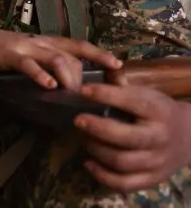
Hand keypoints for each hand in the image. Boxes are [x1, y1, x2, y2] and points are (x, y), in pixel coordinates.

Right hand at [0, 27, 120, 90]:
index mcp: (44, 42)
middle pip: (72, 56)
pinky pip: (29, 64)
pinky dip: (41, 75)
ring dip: (68, 78)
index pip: (78, 45)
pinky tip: (48, 86)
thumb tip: (61, 85)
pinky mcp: (9, 54)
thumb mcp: (24, 56)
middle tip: (86, 97)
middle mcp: (39, 41)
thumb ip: (41, 65)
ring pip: (57, 58)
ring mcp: (25, 46)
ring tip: (71, 94)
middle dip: (84, 77)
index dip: (99, 54)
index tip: (118, 66)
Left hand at [75, 83, 190, 191]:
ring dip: (95, 150)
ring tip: (83, 138)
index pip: (131, 102)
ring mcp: (157, 162)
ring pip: (121, 161)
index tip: (83, 91)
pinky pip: (124, 183)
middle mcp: (160, 138)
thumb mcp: (147, 93)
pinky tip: (88, 162)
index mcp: (159, 111)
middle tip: (78, 120)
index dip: (104, 95)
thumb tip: (93, 74)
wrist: (189, 136)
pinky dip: (102, 175)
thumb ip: (122, 86)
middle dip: (97, 128)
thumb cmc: (158, 110)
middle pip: (125, 138)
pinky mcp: (152, 179)